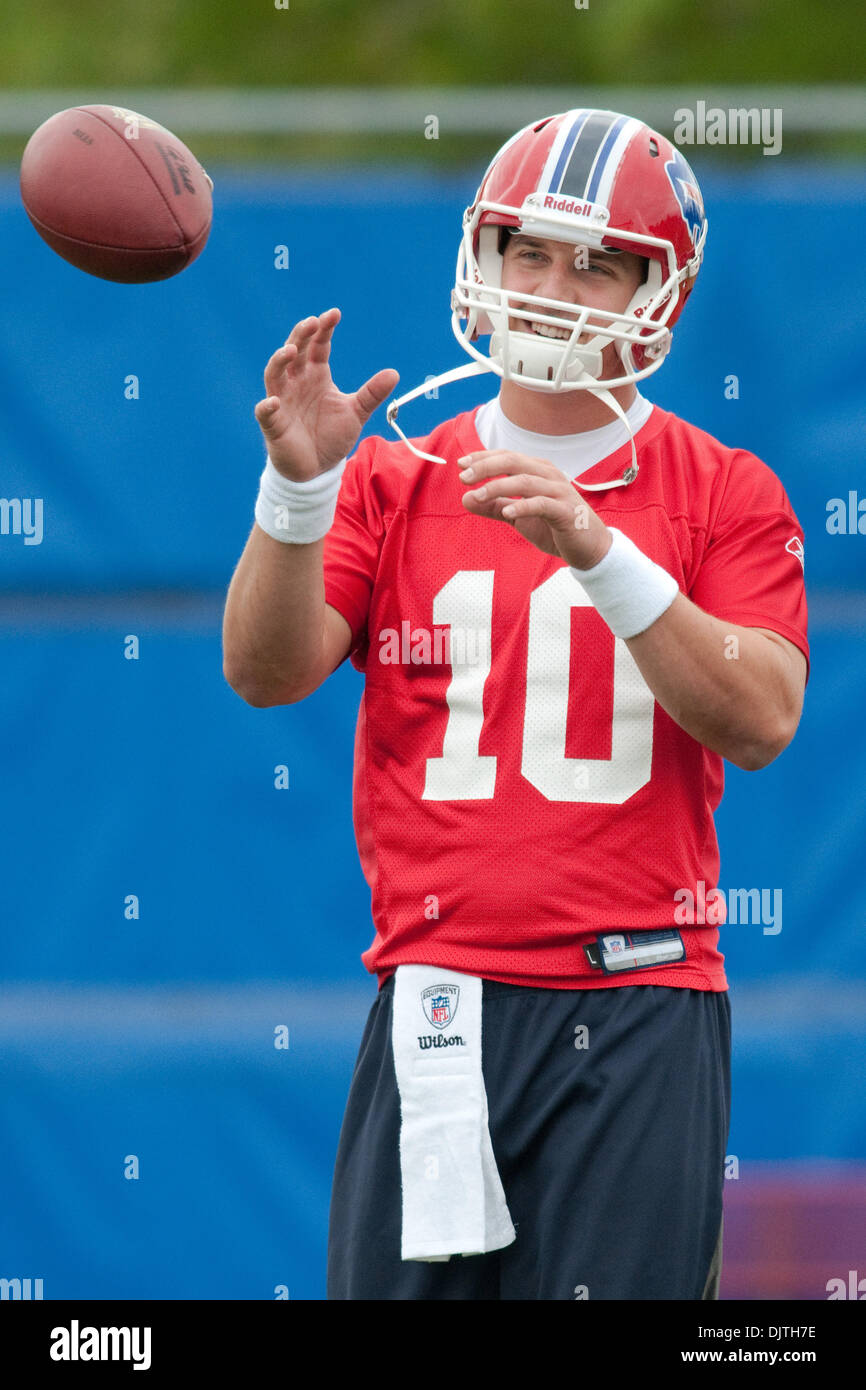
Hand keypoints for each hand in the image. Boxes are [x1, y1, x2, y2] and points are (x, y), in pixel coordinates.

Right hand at [254, 309, 398, 480]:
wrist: (317, 468)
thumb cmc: (331, 436)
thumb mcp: (356, 413)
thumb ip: (372, 394)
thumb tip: (395, 373)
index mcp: (316, 375)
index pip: (318, 346)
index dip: (324, 329)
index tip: (334, 314)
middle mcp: (296, 383)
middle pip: (294, 352)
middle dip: (301, 335)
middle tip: (312, 322)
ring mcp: (283, 401)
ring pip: (274, 374)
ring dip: (280, 361)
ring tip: (291, 350)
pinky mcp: (274, 425)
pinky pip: (265, 413)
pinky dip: (268, 407)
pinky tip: (275, 403)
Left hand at [458, 450, 612, 568]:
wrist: (589, 548)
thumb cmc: (554, 527)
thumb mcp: (518, 517)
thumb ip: (493, 507)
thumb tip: (465, 498)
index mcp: (537, 471)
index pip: (507, 457)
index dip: (483, 458)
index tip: (460, 464)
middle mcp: (548, 475)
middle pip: (514, 462)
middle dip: (486, 467)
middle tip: (464, 477)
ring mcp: (559, 492)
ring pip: (525, 481)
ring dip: (499, 487)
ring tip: (478, 495)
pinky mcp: (566, 512)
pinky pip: (542, 505)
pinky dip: (523, 506)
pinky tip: (507, 512)